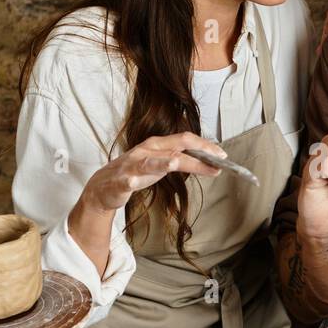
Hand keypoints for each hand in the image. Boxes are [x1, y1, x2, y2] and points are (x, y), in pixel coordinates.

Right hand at [82, 131, 227, 213]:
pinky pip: (126, 180)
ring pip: (149, 162)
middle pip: (175, 147)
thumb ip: (184, 162)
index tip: (223, 154)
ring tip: (174, 163)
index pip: (186, 141)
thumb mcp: (163, 165)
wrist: (104, 186)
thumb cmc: (137, 173)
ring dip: (162, 162)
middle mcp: (147, 151)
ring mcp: (132, 165)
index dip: (205, 146)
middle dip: (196, 152)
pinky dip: (131, 180)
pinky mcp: (120, 181)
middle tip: (216, 159)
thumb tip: (211, 163)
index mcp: (158, 145)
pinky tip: (134, 182)